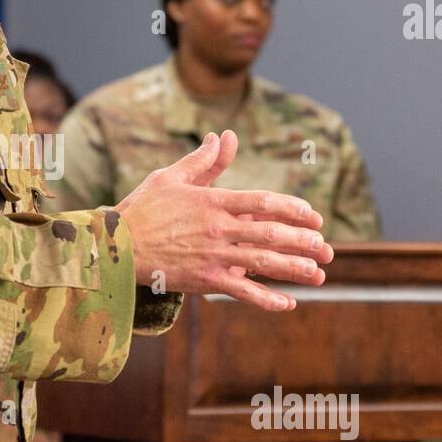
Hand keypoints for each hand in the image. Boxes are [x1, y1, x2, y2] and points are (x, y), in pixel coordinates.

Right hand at [114, 130, 332, 311]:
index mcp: (213, 201)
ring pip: (262, 262)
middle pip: (270, 233)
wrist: (115, 246)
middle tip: (326, 246)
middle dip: (303, 241)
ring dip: (294, 268)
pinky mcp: (204, 280)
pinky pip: (241, 292)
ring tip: (318, 273)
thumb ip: (203, 160)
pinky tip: (288, 303)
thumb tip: (223, 137)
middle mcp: (217, 228)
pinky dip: (267, 299)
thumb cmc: (142, 209)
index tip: (312, 215)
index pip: (263, 201)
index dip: (292, 208)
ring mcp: (212, 256)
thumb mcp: (171, 177)